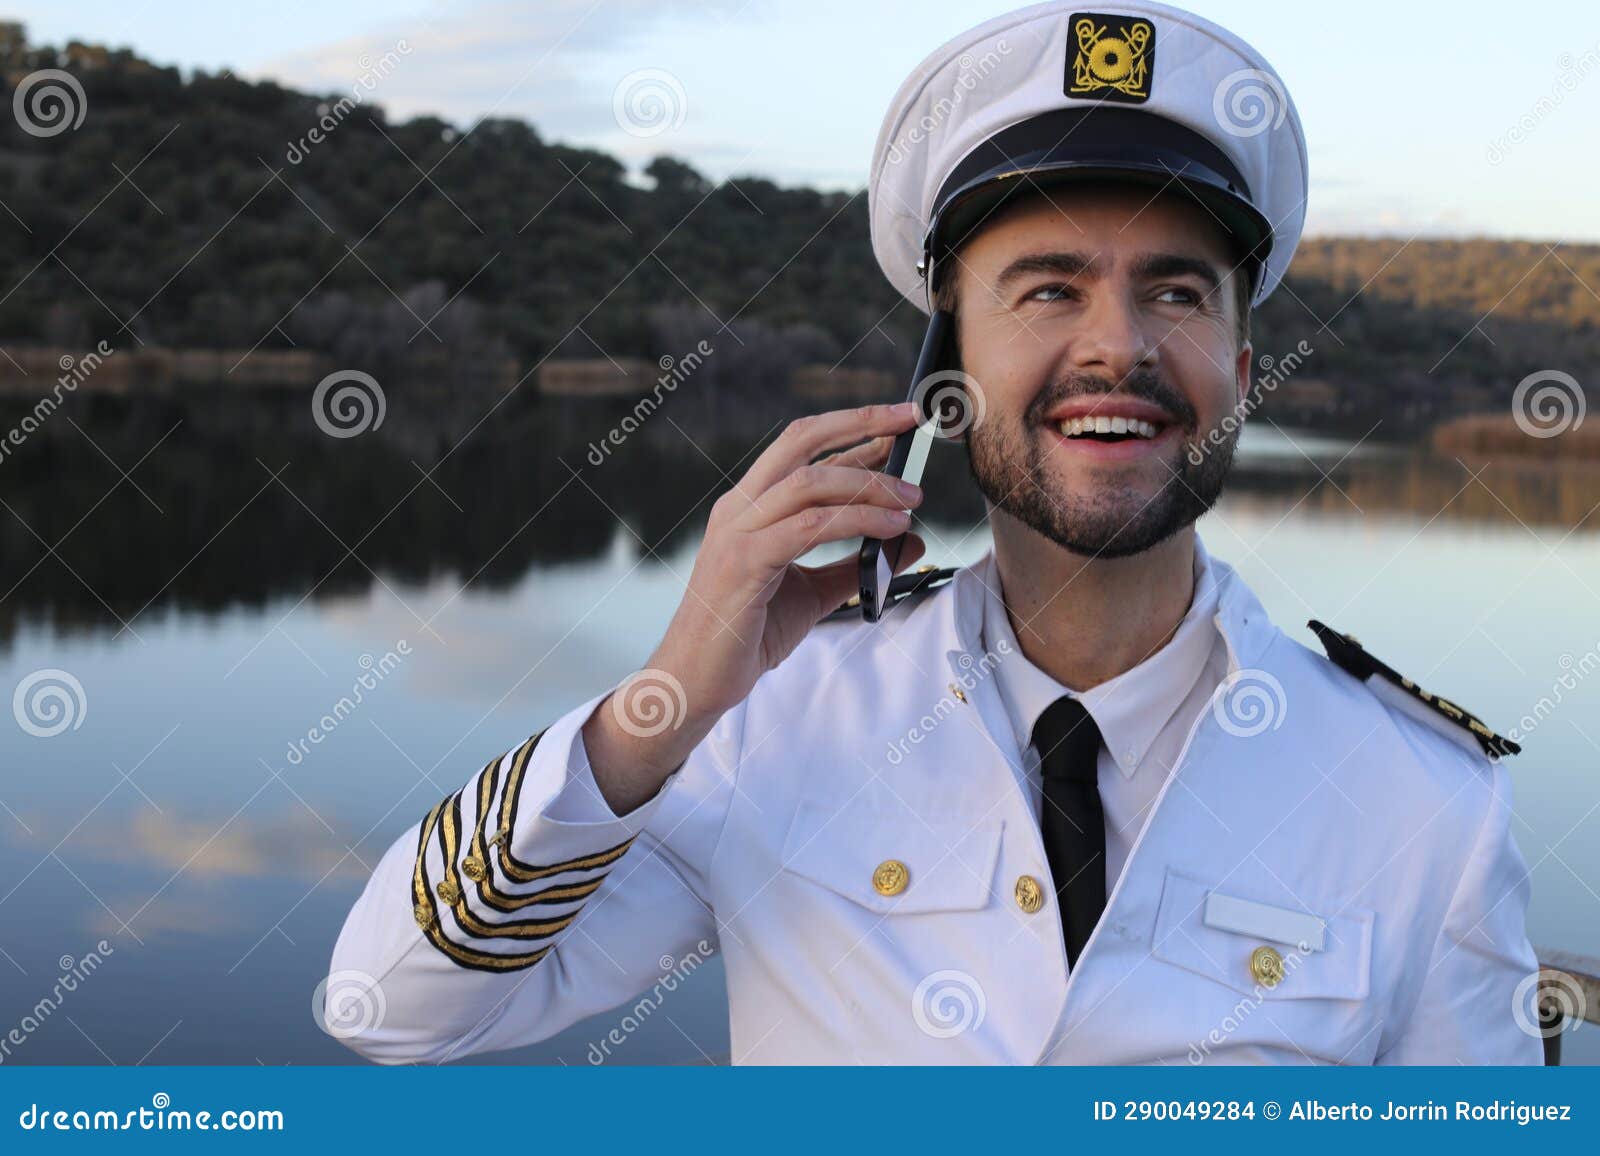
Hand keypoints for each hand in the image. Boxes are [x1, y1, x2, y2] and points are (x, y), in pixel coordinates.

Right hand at [583, 402, 927, 806]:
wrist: (697, 681)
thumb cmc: (746, 636)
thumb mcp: (812, 594)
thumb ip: (854, 565)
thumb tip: (909, 541)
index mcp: (749, 507)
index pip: (801, 447)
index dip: (851, 427)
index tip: (898, 422)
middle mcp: (739, 508)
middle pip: (801, 441)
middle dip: (861, 423)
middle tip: (911, 422)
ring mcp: (737, 533)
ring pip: (810, 482)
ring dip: (870, 483)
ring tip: (912, 497)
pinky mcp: (744, 563)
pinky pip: (808, 528)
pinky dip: (856, 520)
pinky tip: (890, 528)